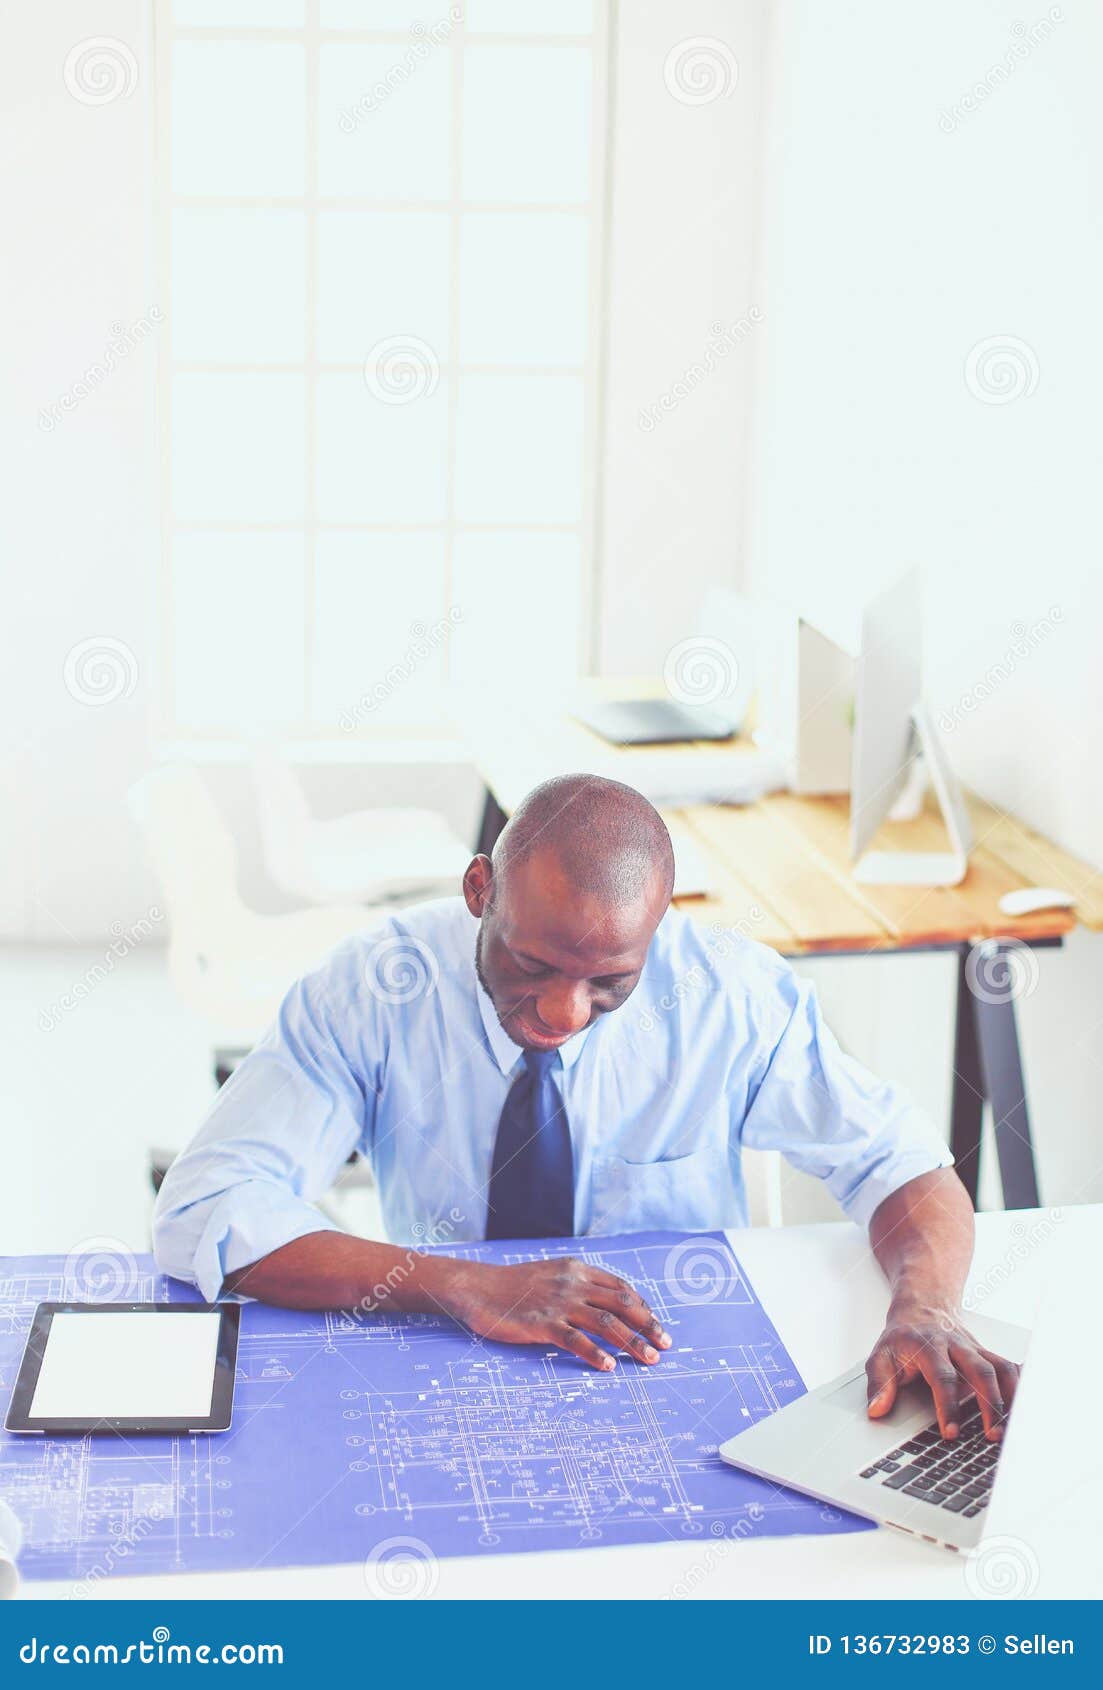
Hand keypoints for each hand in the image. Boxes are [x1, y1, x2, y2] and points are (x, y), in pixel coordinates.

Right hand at [443, 1257, 671, 1370]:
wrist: (477, 1288)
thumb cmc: (514, 1286)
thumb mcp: (551, 1275)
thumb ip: (577, 1284)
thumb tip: (604, 1303)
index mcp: (577, 1270)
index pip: (620, 1287)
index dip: (641, 1307)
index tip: (654, 1324)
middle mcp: (573, 1284)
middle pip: (621, 1303)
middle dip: (647, 1324)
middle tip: (666, 1344)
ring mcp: (559, 1303)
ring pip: (606, 1322)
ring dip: (632, 1342)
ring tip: (649, 1359)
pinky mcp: (542, 1324)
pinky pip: (575, 1340)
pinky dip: (595, 1353)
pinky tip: (610, 1366)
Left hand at [865, 1302, 1020, 1440]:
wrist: (922, 1308)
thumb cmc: (903, 1338)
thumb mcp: (880, 1355)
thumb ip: (878, 1382)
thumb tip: (877, 1410)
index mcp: (930, 1346)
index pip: (943, 1377)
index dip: (948, 1406)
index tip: (951, 1433)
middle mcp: (957, 1346)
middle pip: (981, 1371)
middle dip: (990, 1404)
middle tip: (992, 1436)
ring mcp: (975, 1350)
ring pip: (1001, 1369)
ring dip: (1010, 1398)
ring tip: (1013, 1428)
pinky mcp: (987, 1355)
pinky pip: (1010, 1367)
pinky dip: (1022, 1385)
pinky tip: (1030, 1406)